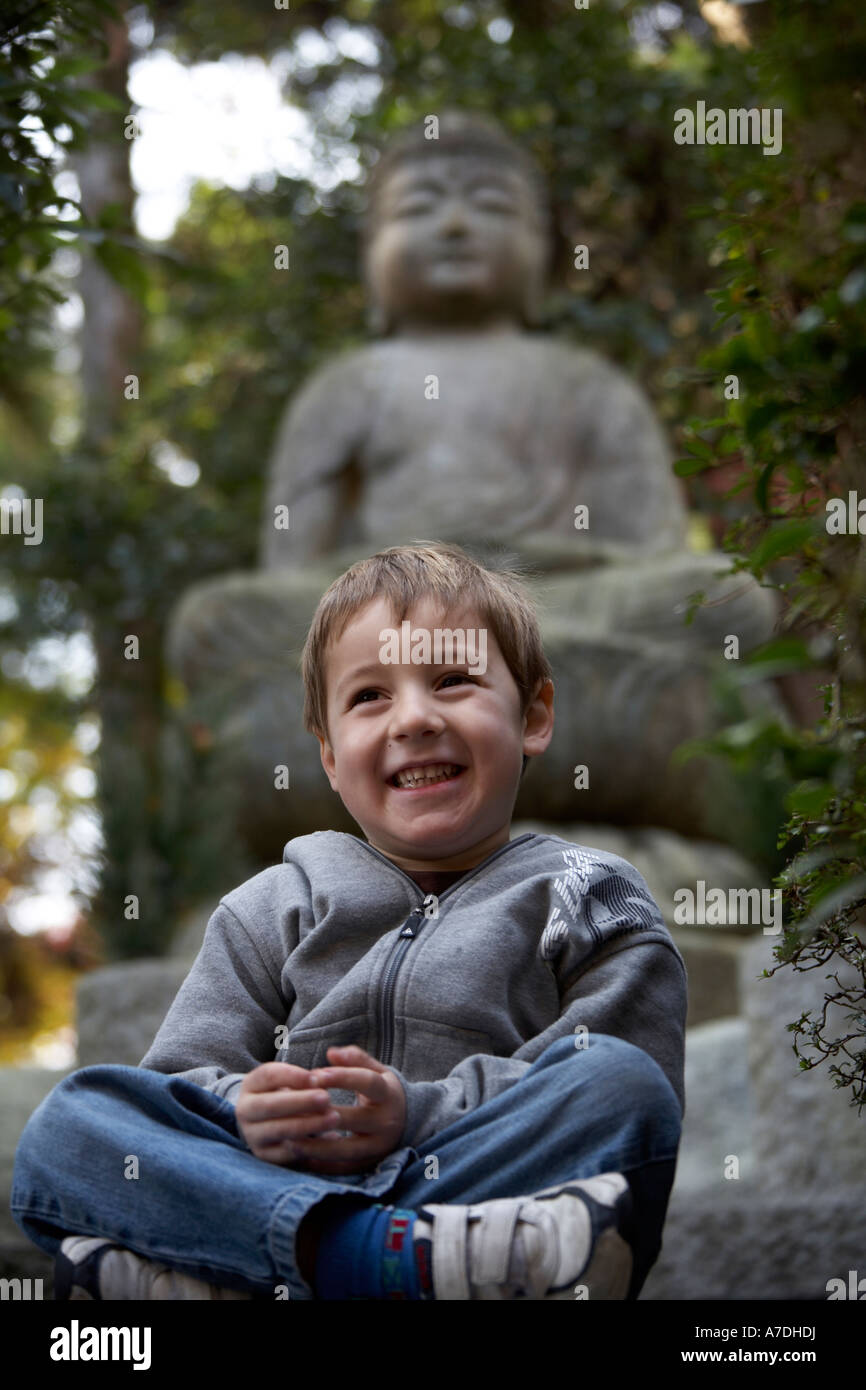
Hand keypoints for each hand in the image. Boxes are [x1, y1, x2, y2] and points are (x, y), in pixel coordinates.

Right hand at [236, 1060, 343, 1166]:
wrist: (269, 1121)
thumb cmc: (286, 1093)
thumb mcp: (291, 1081)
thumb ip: (306, 1079)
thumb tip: (321, 1079)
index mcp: (251, 1084)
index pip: (268, 1075)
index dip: (293, 1076)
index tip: (316, 1078)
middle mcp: (245, 1110)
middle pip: (270, 1105)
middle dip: (301, 1102)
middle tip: (327, 1098)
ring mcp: (252, 1135)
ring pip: (279, 1130)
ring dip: (309, 1125)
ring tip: (334, 1118)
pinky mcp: (264, 1155)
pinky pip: (286, 1153)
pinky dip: (309, 1146)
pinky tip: (329, 1139)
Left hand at [290, 1045, 406, 1175]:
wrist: (407, 1120)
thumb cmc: (383, 1091)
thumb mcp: (377, 1071)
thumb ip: (355, 1058)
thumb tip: (332, 1052)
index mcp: (388, 1094)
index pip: (367, 1083)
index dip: (341, 1078)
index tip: (315, 1075)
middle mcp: (386, 1122)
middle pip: (353, 1119)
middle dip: (321, 1114)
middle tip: (293, 1109)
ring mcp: (379, 1147)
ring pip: (345, 1150)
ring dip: (316, 1146)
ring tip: (289, 1139)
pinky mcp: (370, 1165)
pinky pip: (343, 1168)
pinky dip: (321, 1165)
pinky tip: (300, 1157)